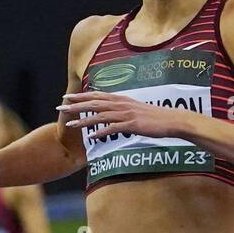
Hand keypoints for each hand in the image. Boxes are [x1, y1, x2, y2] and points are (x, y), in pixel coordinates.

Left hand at [57, 92, 183, 142]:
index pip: (97, 95)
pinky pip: (113, 128)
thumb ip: (124, 110)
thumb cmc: (156, 117)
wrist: (173, 120)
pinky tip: (91, 136)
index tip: (67, 97)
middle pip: (94, 103)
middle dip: (76, 105)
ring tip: (70, 123)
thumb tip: (114, 114)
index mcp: (122, 99)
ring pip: (100, 115)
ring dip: (84, 119)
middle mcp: (122, 104)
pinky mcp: (132, 125)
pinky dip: (101, 131)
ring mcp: (127, 114)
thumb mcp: (137, 110)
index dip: (81, 96)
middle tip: (60, 107)